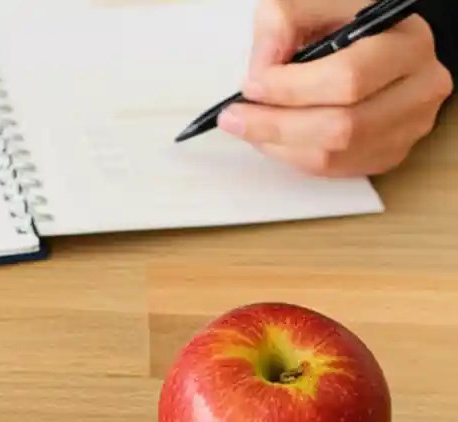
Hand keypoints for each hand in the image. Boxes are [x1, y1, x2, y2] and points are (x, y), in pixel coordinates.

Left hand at [220, 0, 451, 176]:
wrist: (376, 40)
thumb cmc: (343, 21)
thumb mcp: (311, 3)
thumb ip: (281, 24)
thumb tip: (262, 70)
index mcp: (407, 43)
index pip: (347, 78)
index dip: (290, 88)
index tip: (250, 85)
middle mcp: (420, 88)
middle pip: (342, 126)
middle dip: (276, 125)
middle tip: (235, 117)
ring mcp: (409, 126)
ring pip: (334, 155)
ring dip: (279, 145)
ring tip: (249, 127)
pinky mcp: (390, 153)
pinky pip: (334, 170)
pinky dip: (294, 157)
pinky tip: (275, 137)